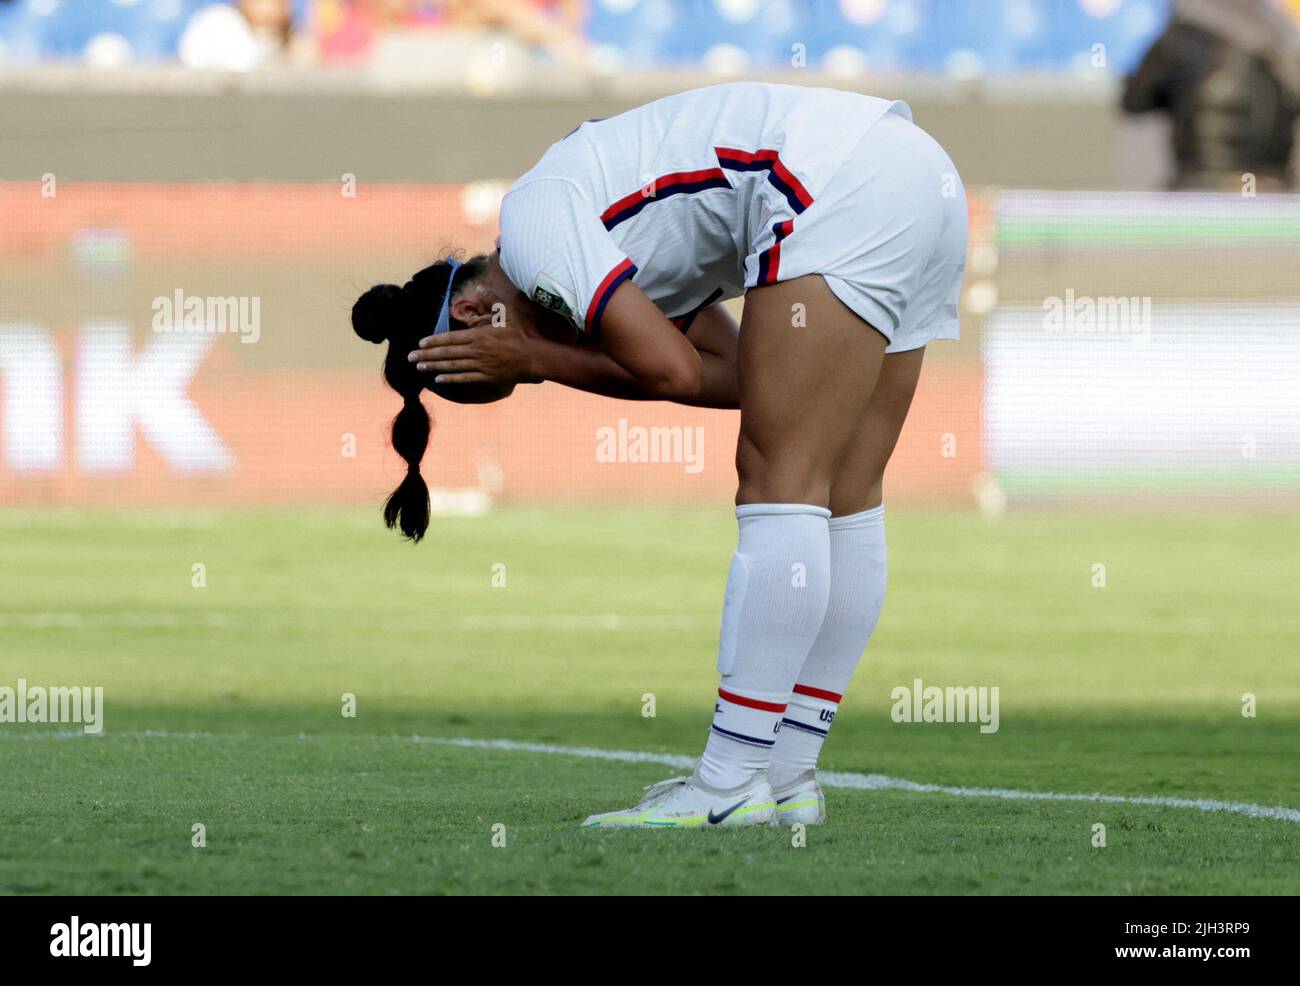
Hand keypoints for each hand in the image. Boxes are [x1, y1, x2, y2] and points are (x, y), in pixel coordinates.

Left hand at [408, 314, 540, 384]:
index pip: (451, 338)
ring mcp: (481, 365)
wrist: (534, 356)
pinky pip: (465, 379)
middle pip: (447, 353)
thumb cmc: (521, 334)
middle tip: (410, 357)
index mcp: (479, 335)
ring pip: (452, 366)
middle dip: (426, 355)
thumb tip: (479, 288)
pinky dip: (451, 379)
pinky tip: (439, 379)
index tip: (420, 342)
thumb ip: (491, 301)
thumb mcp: (507, 313)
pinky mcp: (487, 377)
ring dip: (434, 367)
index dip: (434, 340)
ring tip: (419, 367)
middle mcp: (476, 351)